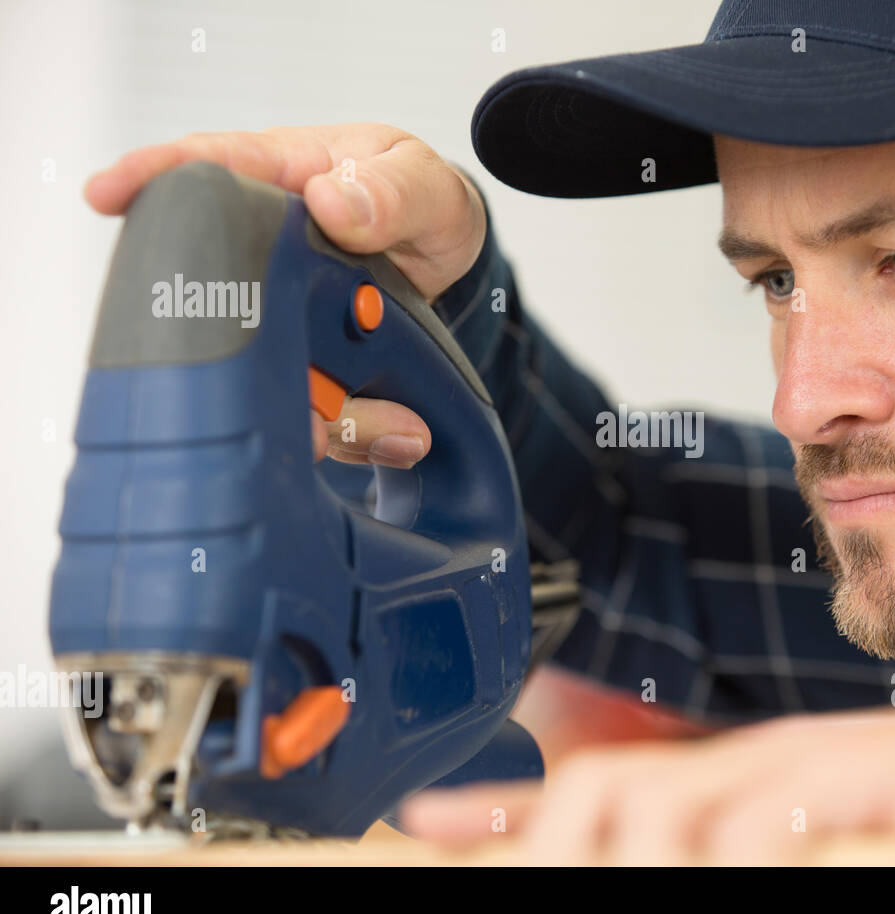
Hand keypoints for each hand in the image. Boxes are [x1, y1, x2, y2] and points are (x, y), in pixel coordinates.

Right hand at [83, 124, 463, 467]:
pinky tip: (405, 431)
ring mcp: (286, 315)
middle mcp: (271, 254)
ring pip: (271, 377)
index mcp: (286, 183)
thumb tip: (330, 200)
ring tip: (390, 422)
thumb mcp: (426, 184)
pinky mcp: (310, 365)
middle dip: (246, 359)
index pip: (207, 168)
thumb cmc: (424, 201)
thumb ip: (391, 192)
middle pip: (221, 305)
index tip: (107, 196)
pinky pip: (318, 415)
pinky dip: (361, 431)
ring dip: (329, 414)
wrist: (454, 258)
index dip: (150, 179)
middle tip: (292, 396)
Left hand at [400, 686, 894, 864]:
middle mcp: (750, 766)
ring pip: (667, 809)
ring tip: (617, 874)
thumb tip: (651, 848)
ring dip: (631, 850)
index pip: (593, 787)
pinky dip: (728, 849)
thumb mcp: (793, 821)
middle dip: (546, 836)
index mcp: (728, 776)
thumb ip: (712, 821)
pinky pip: (763, 823)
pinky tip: (724, 863)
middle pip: (609, 790)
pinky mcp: (858, 785)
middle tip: (501, 875)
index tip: (422, 824)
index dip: (501, 811)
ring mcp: (800, 773)